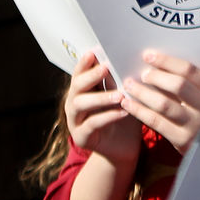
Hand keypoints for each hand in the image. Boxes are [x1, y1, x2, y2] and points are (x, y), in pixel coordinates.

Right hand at [64, 52, 139, 167]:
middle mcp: (74, 104)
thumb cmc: (125, 118)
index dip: (84, 62)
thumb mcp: (124, 96)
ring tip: (119, 95)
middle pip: (76, 86)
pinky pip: (91, 124)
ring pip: (80, 104)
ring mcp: (74, 121)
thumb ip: (120, 81)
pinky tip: (123, 112)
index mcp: (83, 91)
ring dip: (100, 98)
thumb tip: (125, 57)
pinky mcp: (80, 137)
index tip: (95, 51)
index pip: (80, 73)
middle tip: (105, 68)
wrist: (124, 148)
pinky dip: (108, 117)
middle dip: (90, 76)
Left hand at [119, 51, 199, 150]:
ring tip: (128, 85)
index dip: (167, 61)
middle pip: (178, 86)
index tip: (148, 55)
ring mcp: (194, 124)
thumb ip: (186, 83)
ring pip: (164, 104)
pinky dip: (138, 110)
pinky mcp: (181, 139)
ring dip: (142, 93)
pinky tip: (126, 103)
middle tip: (142, 73)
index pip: (190, 71)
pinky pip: (155, 121)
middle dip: (156, 77)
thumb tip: (154, 64)